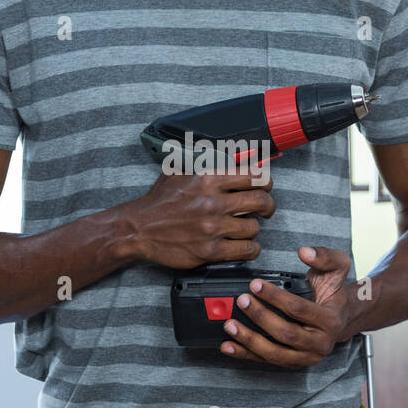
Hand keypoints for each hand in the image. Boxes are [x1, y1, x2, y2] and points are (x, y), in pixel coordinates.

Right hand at [130, 169, 274, 271]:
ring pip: (254, 227)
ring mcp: (212, 227)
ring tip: (245, 228)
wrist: (139, 228)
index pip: (253, 176)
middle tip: (265, 209)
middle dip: (268, 206)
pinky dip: (250, 249)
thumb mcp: (181, 171)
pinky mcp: (210, 250)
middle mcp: (213, 202)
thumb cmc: (159, 201)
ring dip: (253, 229)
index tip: (265, 187)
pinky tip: (244, 246)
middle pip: (261, 201)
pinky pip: (246, 250)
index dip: (265, 182)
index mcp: (208, 178)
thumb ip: (206, 163)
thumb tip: (233, 157)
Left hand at [219, 245, 353, 367]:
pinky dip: (245, 354)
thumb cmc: (333, 292)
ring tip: (230, 324)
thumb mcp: (337, 268)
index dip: (275, 297)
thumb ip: (324, 256)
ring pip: (275, 353)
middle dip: (260, 317)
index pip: (298, 309)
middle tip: (242, 300)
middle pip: (286, 333)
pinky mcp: (293, 363)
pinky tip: (228, 345)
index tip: (255, 284)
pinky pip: (266, 361)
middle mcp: (321, 344)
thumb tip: (304, 252)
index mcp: (330, 321)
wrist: (341, 317)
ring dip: (249, 340)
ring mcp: (307, 357)